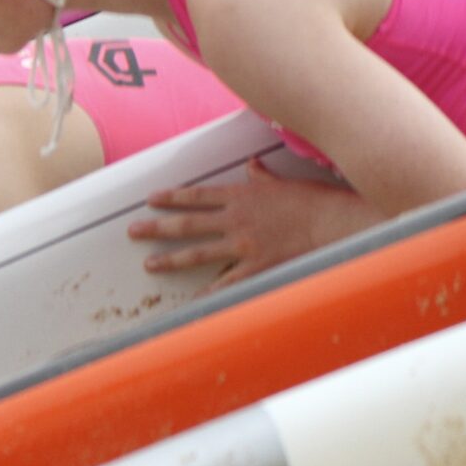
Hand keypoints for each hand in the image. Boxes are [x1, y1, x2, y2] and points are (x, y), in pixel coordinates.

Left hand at [129, 160, 374, 289]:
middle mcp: (234, 219)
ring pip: (197, 252)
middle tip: (133, 231)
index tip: (151, 199)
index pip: (196, 196)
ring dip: (170, 259)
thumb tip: (252, 164)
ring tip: (149, 264)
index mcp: (240, 195)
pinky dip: (209, 293)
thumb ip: (263, 177)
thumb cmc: (313, 200)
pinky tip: (192, 301)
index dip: (171, 198)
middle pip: (186, 224)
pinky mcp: (255, 265)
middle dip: (156, 227)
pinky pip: (226, 282)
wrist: (333, 223)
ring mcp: (242, 244)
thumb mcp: (285, 182)